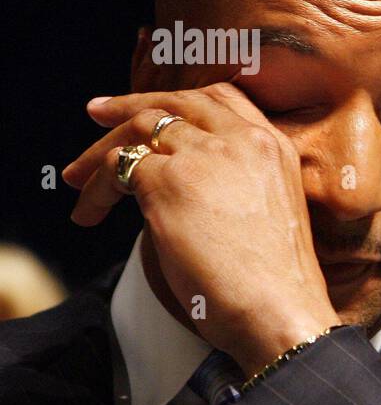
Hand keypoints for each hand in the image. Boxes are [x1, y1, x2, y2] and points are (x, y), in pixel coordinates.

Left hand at [63, 82, 341, 375]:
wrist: (279, 306)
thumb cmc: (276, 282)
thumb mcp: (265, 213)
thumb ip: (229, 184)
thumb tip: (176, 186)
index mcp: (274, 146)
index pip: (223, 98)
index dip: (180, 100)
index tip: (149, 105)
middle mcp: (243, 139)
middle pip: (175, 103)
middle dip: (129, 106)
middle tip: (96, 115)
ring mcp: (206, 155)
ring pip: (139, 129)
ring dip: (100, 153)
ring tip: (77, 179)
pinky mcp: (169, 180)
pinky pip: (118, 168)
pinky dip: (95, 190)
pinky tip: (89, 213)